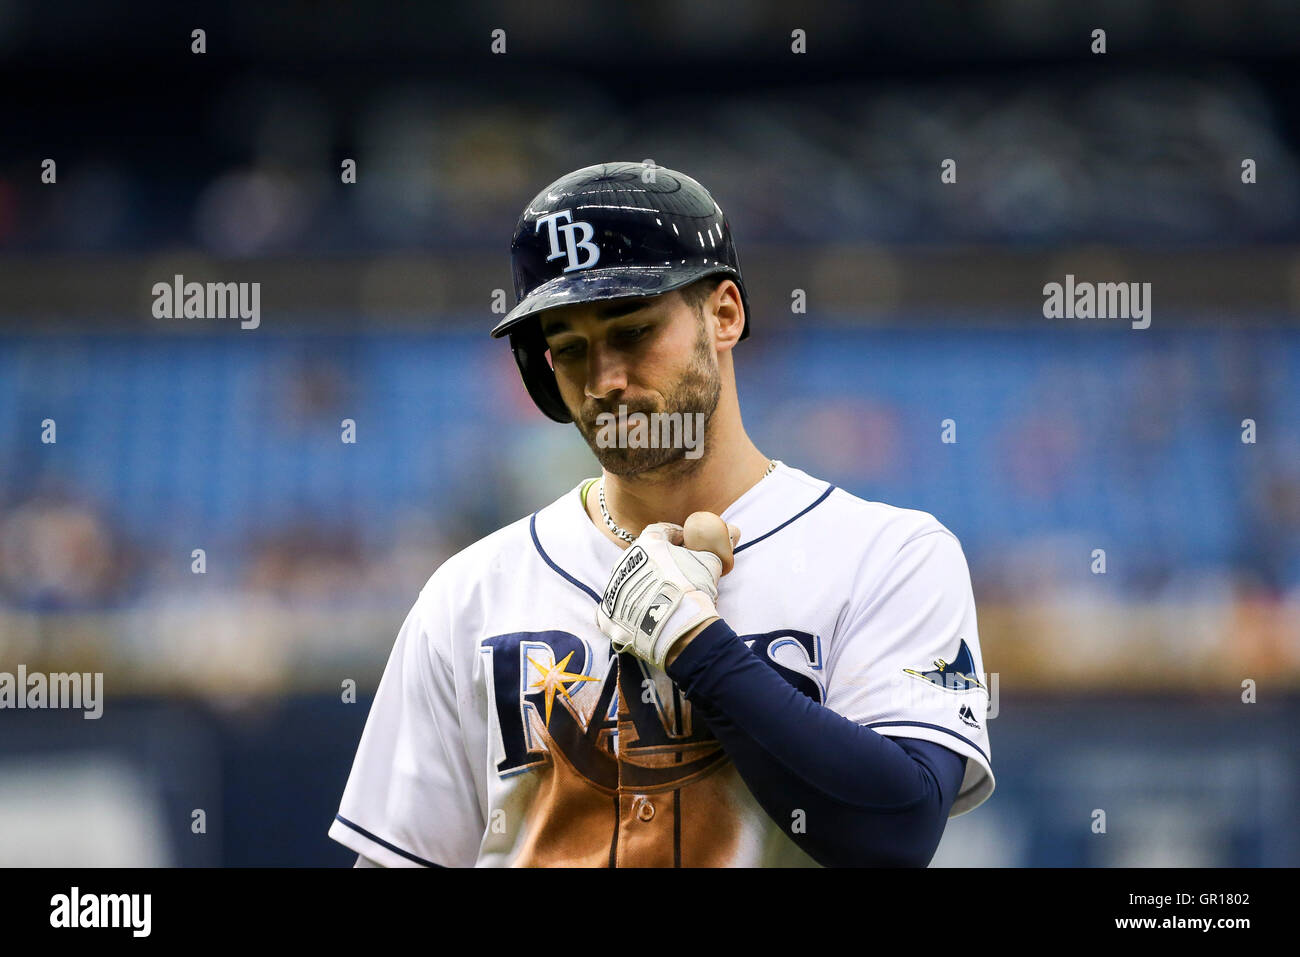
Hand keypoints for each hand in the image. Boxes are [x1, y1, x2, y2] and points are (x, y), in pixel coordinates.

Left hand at [595, 513, 739, 668]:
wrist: (675, 628)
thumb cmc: (693, 589)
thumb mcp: (710, 562)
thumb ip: (716, 546)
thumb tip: (733, 532)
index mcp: (646, 543)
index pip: (661, 531)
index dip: (677, 537)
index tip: (687, 545)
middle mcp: (624, 561)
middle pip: (644, 558)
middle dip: (660, 565)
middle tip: (679, 578)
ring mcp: (613, 588)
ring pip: (631, 583)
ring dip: (646, 588)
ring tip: (666, 602)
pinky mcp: (607, 613)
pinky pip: (620, 608)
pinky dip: (633, 611)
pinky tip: (649, 618)